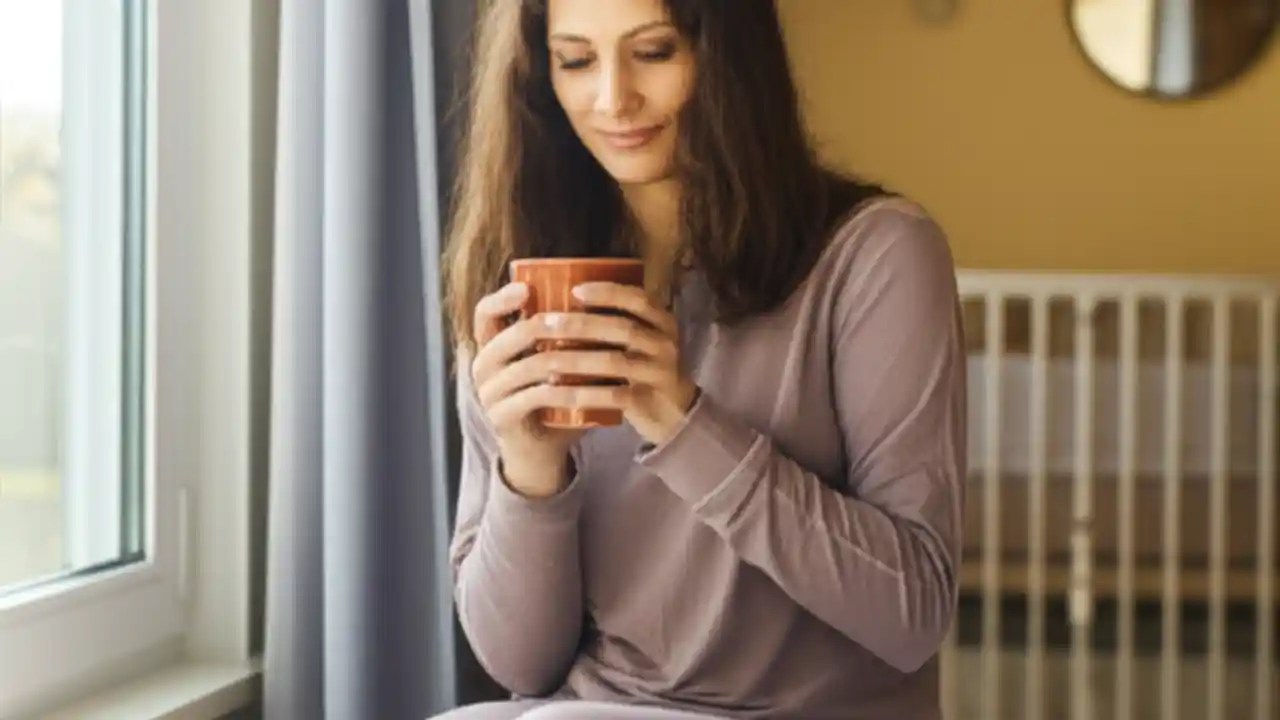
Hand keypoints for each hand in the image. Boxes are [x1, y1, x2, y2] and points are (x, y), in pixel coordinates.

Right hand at [471, 282, 600, 496]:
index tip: (527, 287)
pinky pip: (535, 397)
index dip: (502, 298)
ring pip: (527, 367)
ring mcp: (489, 393)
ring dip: (565, 359)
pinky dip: (566, 391)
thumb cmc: (553, 397)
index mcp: (491, 346)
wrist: (542, 448)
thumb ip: (562, 334)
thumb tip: (602, 294)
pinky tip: (588, 387)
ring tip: (594, 352)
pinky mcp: (502, 417)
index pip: (484, 313)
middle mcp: (482, 366)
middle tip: (575, 319)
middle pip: (508, 336)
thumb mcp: (554, 361)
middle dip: (544, 325)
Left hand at [554, 281, 698, 445]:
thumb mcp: (642, 342)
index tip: (574, 290)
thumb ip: (616, 324)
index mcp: (662, 322)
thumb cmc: (645, 371)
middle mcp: (664, 344)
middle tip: (546, 324)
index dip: (606, 292)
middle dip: (579, 324)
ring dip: (575, 360)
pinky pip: (613, 395)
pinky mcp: (648, 401)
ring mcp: (659, 373)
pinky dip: (584, 393)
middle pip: (621, 328)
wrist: (677, 415)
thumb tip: (563, 304)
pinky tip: (559, 393)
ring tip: (545, 360)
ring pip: (614, 362)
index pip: (637, 299)